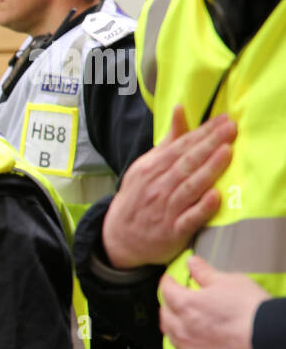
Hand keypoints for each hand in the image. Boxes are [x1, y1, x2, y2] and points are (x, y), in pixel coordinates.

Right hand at [102, 107, 235, 269]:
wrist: (118, 238)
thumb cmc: (138, 198)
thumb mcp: (146, 167)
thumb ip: (168, 141)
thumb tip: (181, 110)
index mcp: (151, 169)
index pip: (180, 147)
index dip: (202, 132)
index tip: (224, 119)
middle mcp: (157, 187)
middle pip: (186, 163)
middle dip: (209, 144)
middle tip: (231, 128)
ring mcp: (165, 210)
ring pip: (189, 187)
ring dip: (208, 170)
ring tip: (227, 152)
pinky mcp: (172, 232)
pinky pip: (189, 219)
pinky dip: (201, 208)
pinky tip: (214, 197)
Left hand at [159, 255, 267, 348]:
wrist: (271, 346)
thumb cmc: (253, 312)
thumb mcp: (232, 282)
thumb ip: (206, 273)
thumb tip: (192, 263)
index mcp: (185, 306)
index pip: (167, 290)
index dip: (169, 283)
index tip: (171, 280)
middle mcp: (183, 331)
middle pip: (166, 317)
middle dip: (169, 307)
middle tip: (176, 302)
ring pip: (174, 341)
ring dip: (175, 331)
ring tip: (183, 326)